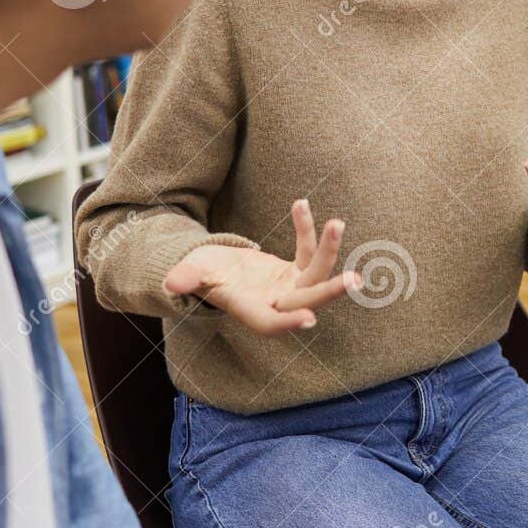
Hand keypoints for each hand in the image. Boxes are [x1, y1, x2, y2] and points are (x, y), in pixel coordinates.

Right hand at [162, 199, 360, 334]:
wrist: (214, 268)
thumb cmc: (200, 273)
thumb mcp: (192, 272)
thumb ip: (187, 277)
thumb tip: (172, 283)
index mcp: (251, 311)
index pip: (272, 323)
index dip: (289, 322)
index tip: (310, 318)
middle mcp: (277, 303)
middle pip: (307, 299)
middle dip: (330, 291)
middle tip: (355, 280)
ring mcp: (290, 288)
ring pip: (316, 272)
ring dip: (328, 248)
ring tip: (337, 222)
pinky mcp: (297, 271)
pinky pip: (307, 250)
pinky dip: (306, 229)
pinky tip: (300, 204)